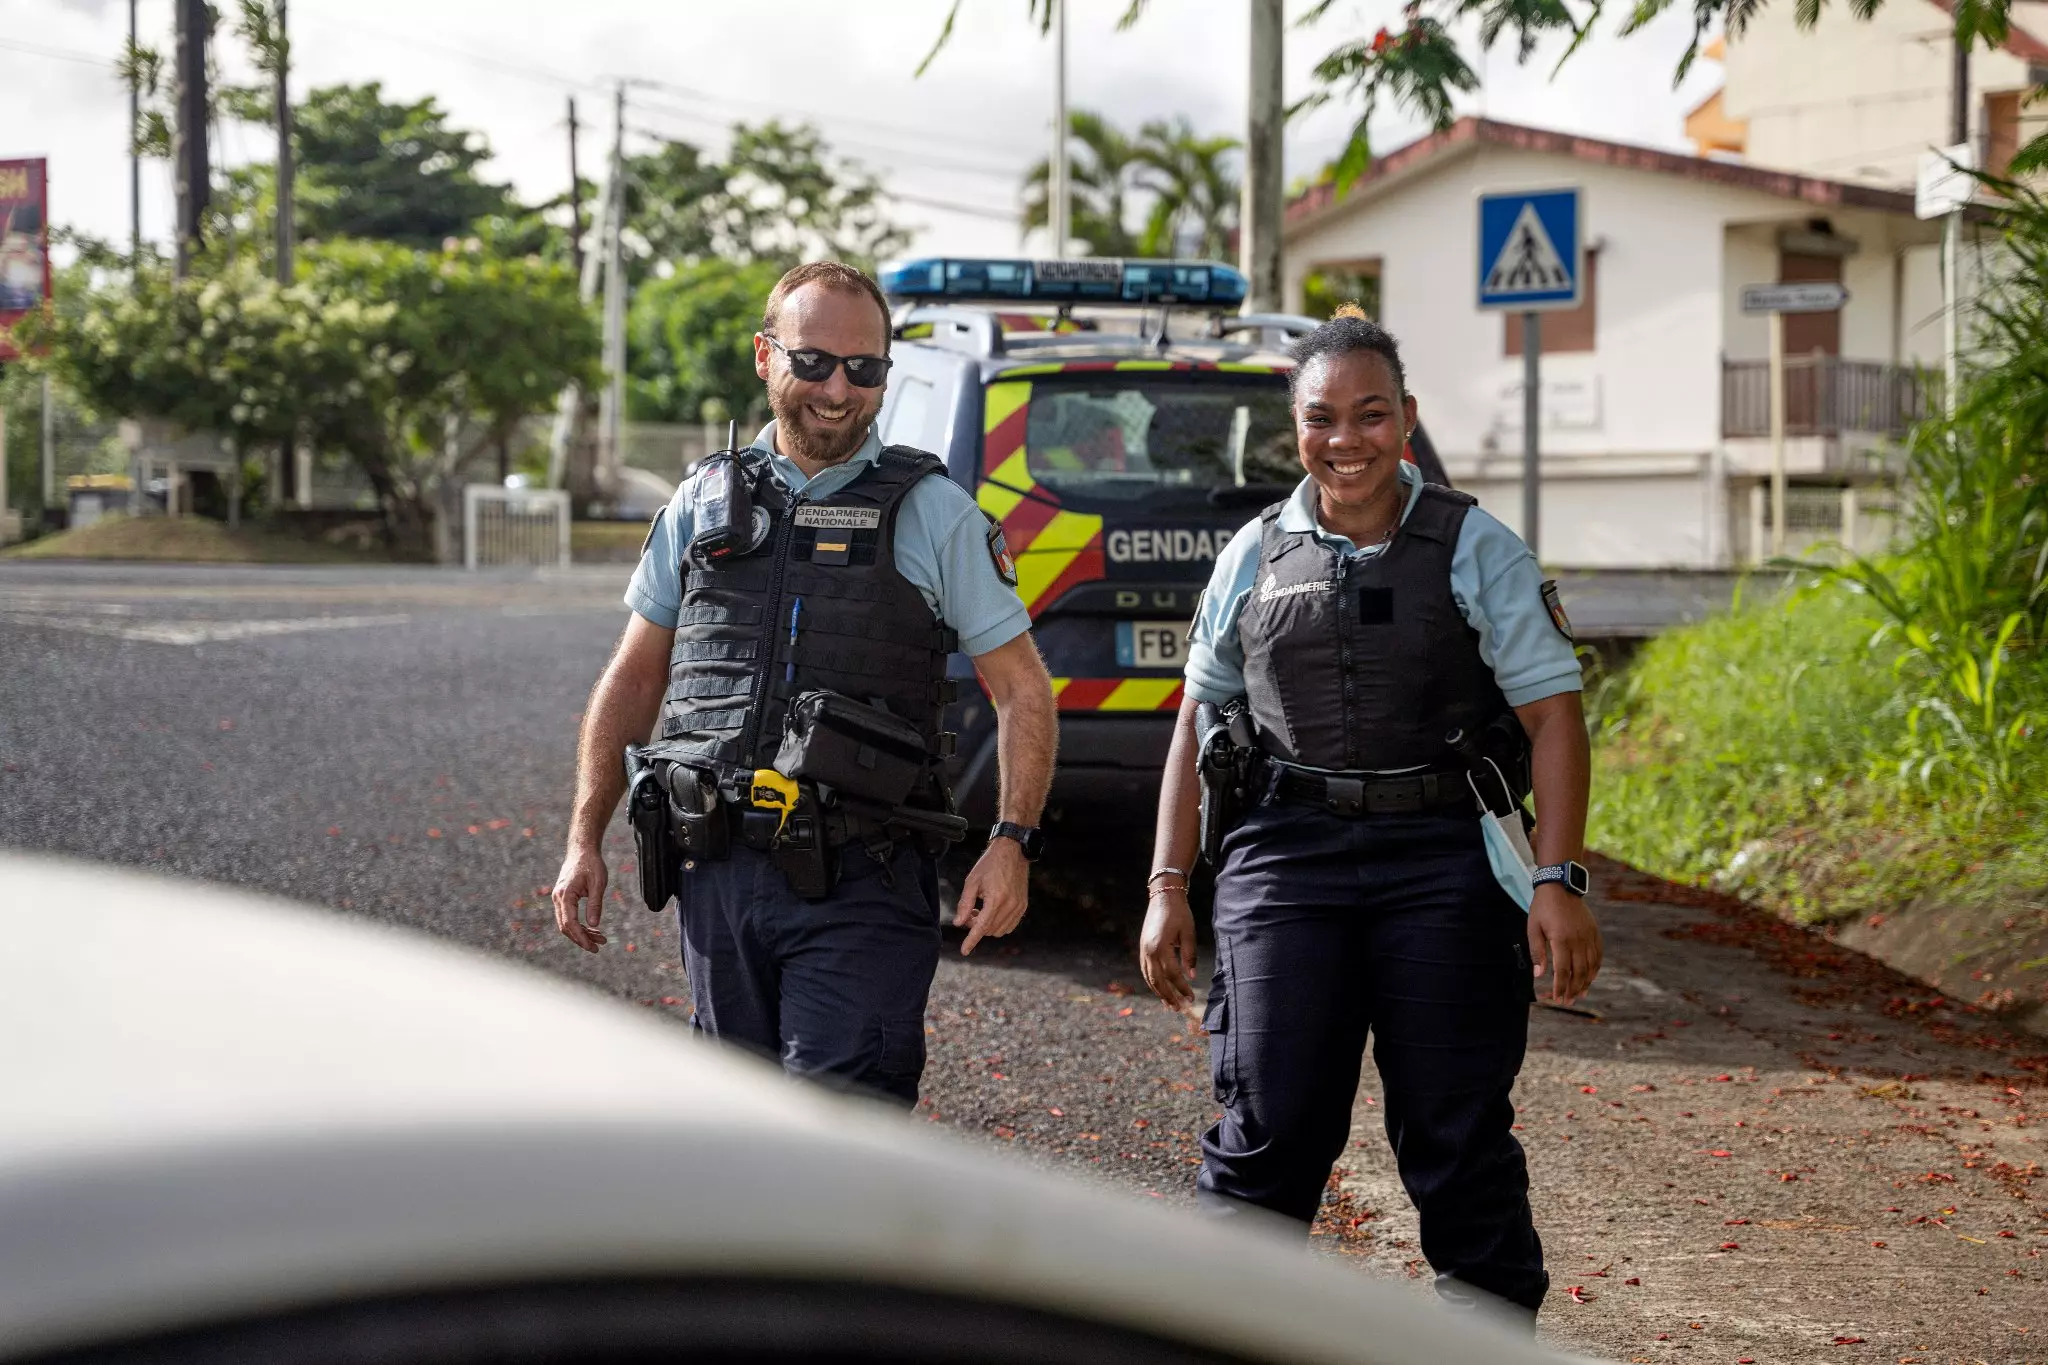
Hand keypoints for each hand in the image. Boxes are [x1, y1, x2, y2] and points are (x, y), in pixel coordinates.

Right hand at [552, 842, 609, 952]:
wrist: (582, 850)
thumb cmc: (591, 864)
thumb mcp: (598, 883)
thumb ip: (595, 904)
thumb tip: (594, 925)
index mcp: (565, 895)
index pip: (570, 923)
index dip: (580, 937)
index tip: (592, 947)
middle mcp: (558, 898)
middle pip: (566, 927)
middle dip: (581, 939)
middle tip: (598, 947)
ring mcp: (559, 899)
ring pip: (567, 923)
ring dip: (581, 933)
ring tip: (601, 939)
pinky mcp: (563, 898)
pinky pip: (569, 916)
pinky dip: (579, 925)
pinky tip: (593, 929)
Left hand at [955, 836, 1027, 954]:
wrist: (1012, 851)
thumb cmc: (990, 864)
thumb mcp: (972, 882)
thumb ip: (965, 904)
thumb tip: (959, 923)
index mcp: (996, 898)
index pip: (981, 926)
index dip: (971, 940)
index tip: (964, 951)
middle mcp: (1010, 905)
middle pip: (989, 930)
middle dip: (976, 927)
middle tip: (970, 913)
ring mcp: (1019, 907)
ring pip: (999, 930)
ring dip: (987, 926)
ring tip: (980, 910)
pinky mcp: (1023, 906)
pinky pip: (1009, 925)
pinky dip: (998, 924)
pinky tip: (991, 911)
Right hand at [1139, 886, 1200, 1020]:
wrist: (1164, 896)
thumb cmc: (1180, 913)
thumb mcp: (1188, 933)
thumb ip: (1189, 955)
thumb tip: (1191, 976)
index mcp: (1161, 947)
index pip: (1173, 974)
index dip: (1182, 988)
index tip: (1191, 998)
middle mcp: (1149, 951)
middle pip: (1158, 980)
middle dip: (1169, 996)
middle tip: (1179, 1008)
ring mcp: (1143, 950)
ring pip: (1149, 977)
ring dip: (1159, 992)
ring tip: (1169, 1005)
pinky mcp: (1143, 947)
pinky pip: (1145, 970)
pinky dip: (1152, 982)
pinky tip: (1159, 990)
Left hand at [1527, 884, 1600, 1004]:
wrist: (1561, 885)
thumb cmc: (1543, 908)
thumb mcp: (1533, 928)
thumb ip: (1536, 952)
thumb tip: (1538, 975)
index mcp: (1561, 939)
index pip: (1562, 970)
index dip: (1560, 987)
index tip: (1557, 998)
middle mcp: (1578, 940)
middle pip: (1579, 972)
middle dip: (1573, 989)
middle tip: (1567, 1002)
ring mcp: (1588, 936)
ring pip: (1591, 966)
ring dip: (1586, 983)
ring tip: (1579, 995)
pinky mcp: (1594, 932)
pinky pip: (1598, 955)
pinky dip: (1595, 969)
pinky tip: (1591, 978)